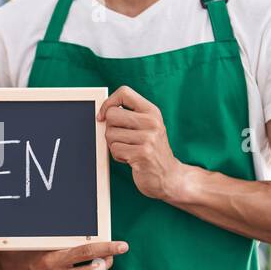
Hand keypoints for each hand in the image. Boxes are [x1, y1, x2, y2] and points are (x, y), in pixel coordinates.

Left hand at [98, 85, 185, 202]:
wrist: (169, 176)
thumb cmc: (152, 150)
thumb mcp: (147, 127)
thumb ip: (129, 116)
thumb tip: (102, 113)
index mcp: (152, 111)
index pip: (124, 92)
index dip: (108, 102)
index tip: (104, 116)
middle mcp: (152, 122)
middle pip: (112, 115)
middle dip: (109, 129)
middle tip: (121, 139)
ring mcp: (148, 138)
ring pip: (110, 134)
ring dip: (114, 145)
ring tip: (128, 150)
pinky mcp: (142, 154)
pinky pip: (115, 149)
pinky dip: (117, 156)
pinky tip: (130, 158)